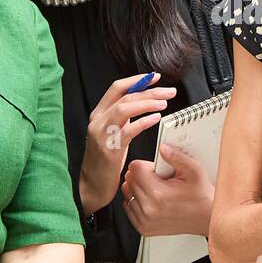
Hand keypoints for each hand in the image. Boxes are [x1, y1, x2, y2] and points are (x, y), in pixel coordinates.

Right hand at [79, 73, 176, 213]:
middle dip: (149, 91)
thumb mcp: (112, 132)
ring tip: (164, 103)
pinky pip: (128, 130)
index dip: (137, 80)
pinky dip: (144, 122)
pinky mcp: (109, 148)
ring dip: (147, 103)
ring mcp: (102, 134)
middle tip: (169, 91)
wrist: (92, 184)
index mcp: (98, 113)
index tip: (154, 77)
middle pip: (125, 96)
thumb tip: (142, 100)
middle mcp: (98, 120)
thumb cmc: (105, 159)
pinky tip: (156, 119)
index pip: (117, 88)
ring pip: (124, 108)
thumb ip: (122, 116)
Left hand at [121, 144, 213, 236]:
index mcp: (159, 193)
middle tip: (159, 179)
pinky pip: (128, 207)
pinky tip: (152, 200)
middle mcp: (149, 209)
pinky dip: (136, 201)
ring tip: (156, 189)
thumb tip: (163, 148)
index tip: (155, 168)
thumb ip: (177, 157)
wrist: (206, 218)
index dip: (145, 164)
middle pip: (129, 180)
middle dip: (141, 175)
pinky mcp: (143, 227)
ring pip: (127, 193)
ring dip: (137, 188)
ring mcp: (145, 220)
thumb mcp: (194, 171)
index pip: (134, 168)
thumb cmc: (201, 196)